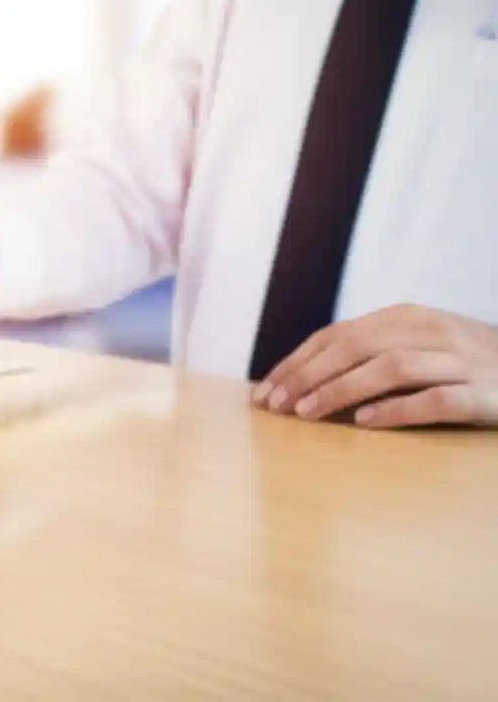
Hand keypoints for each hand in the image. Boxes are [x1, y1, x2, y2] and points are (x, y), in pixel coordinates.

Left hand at [253, 304, 497, 428]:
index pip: (337, 334)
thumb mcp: (419, 346)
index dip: (296, 362)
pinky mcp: (484, 394)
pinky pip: (435, 400)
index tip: (264, 391)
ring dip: (341, 390)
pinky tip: (365, 423)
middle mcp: (432, 332)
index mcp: (407, 317)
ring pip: (390, 368)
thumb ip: (370, 354)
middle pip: (355, 346)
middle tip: (274, 405)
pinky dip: (396, 410)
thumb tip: (303, 380)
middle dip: (307, 376)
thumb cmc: (467, 365)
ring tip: (306, 414)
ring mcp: (460, 361)